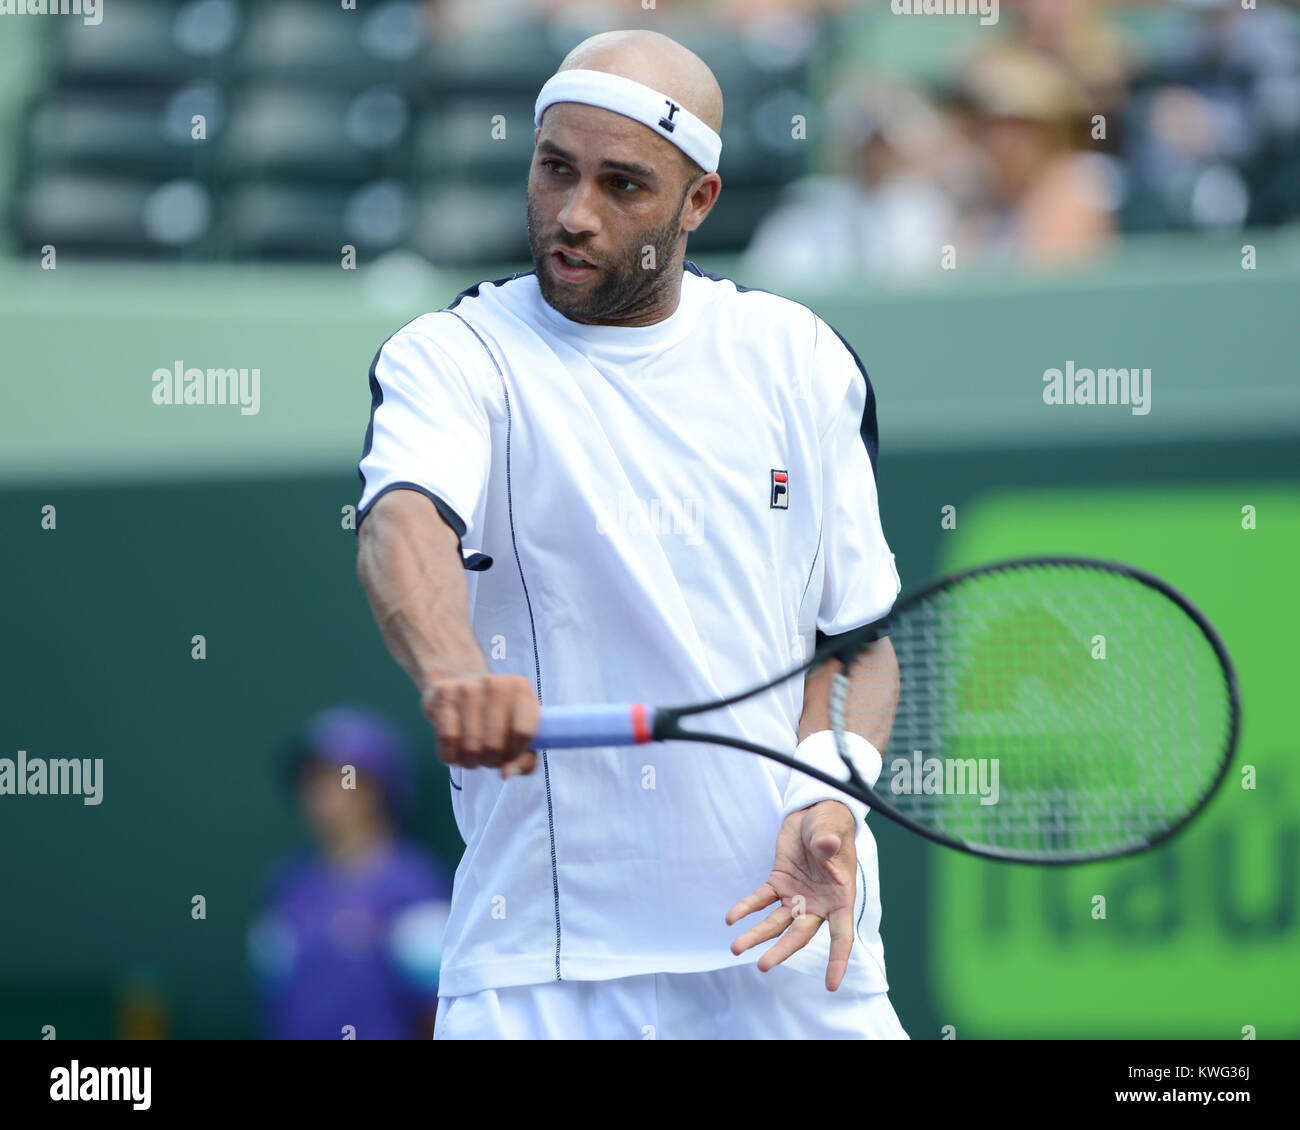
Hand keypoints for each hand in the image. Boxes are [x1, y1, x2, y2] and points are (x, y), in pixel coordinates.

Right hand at [421, 673, 539, 779]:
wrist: (458, 680)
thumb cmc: (495, 712)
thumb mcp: (518, 728)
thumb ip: (524, 757)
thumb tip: (506, 773)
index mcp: (520, 688)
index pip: (524, 733)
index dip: (516, 754)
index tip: (509, 757)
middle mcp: (495, 685)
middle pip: (495, 745)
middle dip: (491, 761)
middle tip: (488, 758)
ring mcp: (467, 688)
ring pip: (470, 746)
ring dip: (470, 761)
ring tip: (471, 756)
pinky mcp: (443, 696)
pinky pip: (448, 740)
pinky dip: (451, 756)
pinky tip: (454, 753)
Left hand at [726, 800, 857, 990]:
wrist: (815, 813)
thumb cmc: (831, 824)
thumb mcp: (831, 830)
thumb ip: (828, 841)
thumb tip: (824, 846)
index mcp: (840, 898)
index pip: (842, 935)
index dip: (837, 960)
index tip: (830, 985)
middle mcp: (818, 904)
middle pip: (799, 934)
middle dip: (781, 951)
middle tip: (762, 965)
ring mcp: (796, 896)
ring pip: (776, 922)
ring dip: (756, 935)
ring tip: (736, 948)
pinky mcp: (778, 883)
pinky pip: (760, 899)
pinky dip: (746, 908)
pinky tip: (731, 917)